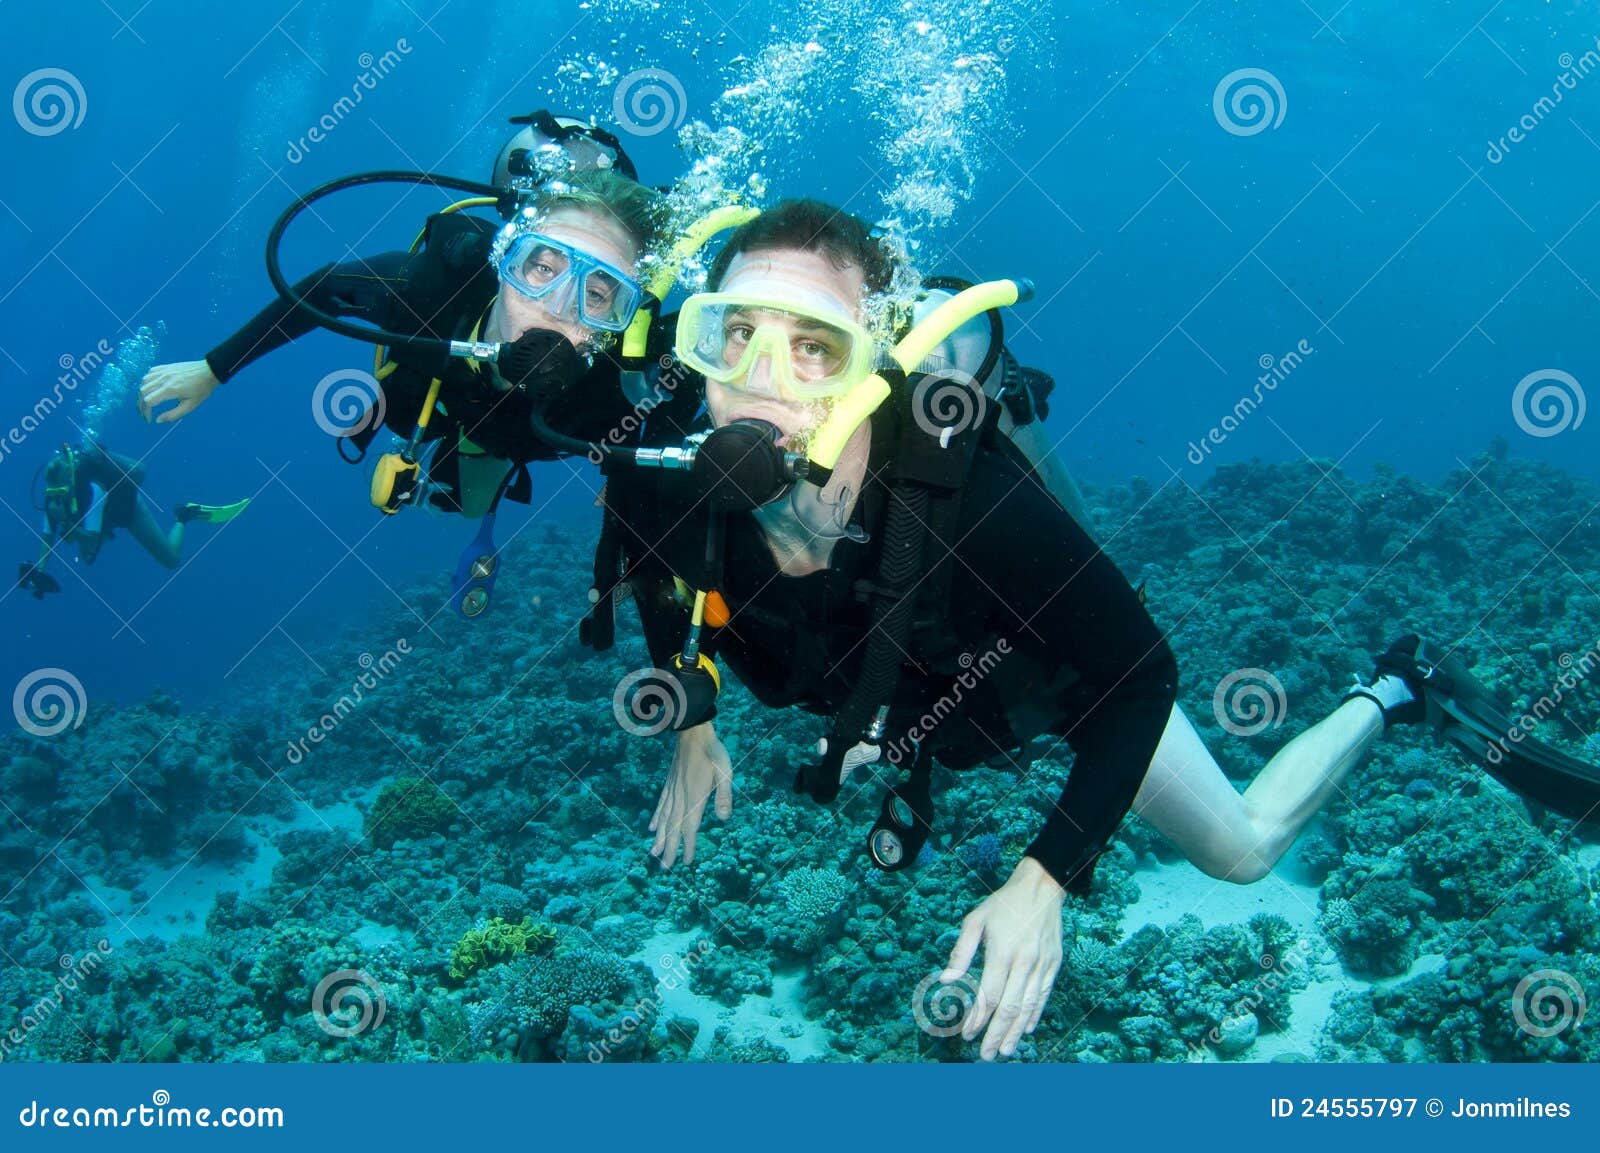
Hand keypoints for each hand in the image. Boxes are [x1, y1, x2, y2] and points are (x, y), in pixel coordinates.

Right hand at [140, 361, 219, 422]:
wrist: (208, 371)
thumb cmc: (201, 389)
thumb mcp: (190, 405)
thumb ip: (174, 414)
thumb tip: (158, 421)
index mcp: (169, 390)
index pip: (148, 401)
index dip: (146, 412)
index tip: (149, 419)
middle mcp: (163, 379)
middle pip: (143, 392)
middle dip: (141, 405)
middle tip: (145, 413)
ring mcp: (163, 371)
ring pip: (144, 382)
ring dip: (142, 394)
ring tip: (147, 403)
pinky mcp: (164, 367)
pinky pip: (149, 374)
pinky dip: (146, 382)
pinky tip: (151, 388)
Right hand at [648, 722, 731, 868]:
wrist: (693, 728)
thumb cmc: (713, 750)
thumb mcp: (725, 771)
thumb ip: (724, 795)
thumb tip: (723, 818)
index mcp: (694, 797)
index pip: (690, 827)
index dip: (688, 846)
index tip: (686, 862)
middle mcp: (680, 797)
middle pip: (673, 828)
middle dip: (669, 849)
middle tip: (665, 868)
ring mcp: (672, 790)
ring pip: (664, 819)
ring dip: (660, 838)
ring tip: (654, 854)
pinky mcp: (669, 783)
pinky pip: (661, 804)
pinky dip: (656, 818)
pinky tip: (652, 828)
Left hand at [940, 856, 1065, 1059]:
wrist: (1042, 887)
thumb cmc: (1003, 904)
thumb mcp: (975, 920)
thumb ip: (961, 952)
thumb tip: (946, 980)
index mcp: (1002, 952)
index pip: (989, 995)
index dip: (977, 1018)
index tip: (967, 1034)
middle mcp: (1025, 962)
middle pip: (1009, 1008)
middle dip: (995, 1034)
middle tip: (985, 1055)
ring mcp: (1042, 965)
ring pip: (1028, 1006)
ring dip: (1015, 1032)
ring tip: (1004, 1050)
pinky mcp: (1054, 965)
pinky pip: (1044, 995)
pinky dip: (1035, 1015)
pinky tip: (1026, 1029)